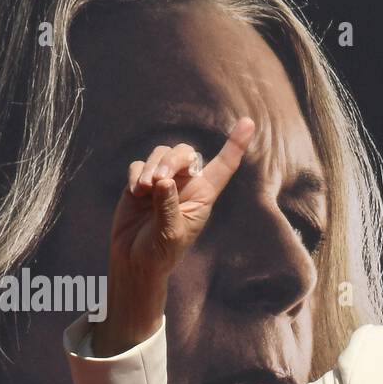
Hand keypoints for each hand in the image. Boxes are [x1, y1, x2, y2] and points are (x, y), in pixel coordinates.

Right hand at [96, 117, 255, 354]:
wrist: (135, 260)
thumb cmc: (160, 252)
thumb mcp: (170, 232)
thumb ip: (168, 205)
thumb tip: (163, 180)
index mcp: (203, 196)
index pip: (223, 166)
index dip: (235, 145)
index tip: (248, 123)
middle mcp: (186, 185)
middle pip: (186, 153)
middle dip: (172, 160)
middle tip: (159, 180)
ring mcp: (163, 182)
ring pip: (160, 154)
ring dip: (152, 167)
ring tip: (144, 189)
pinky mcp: (141, 183)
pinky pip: (140, 164)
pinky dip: (136, 174)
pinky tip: (135, 191)